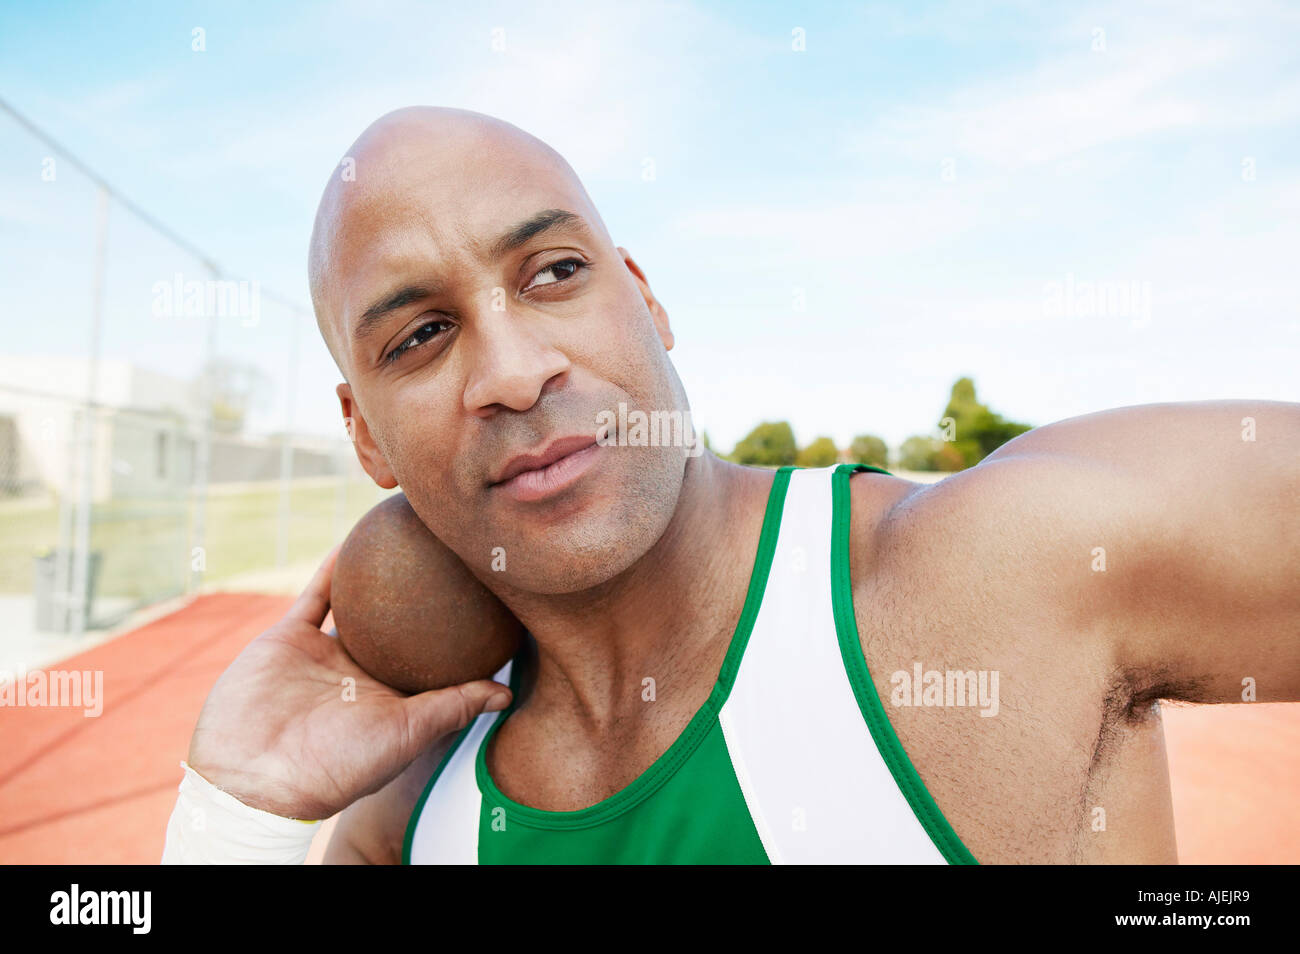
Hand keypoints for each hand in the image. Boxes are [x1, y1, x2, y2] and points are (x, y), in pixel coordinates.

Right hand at [185, 545, 511, 818]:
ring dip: (379, 572)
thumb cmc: (337, 765)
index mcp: (391, 696)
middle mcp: (360, 672)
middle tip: (456, 554)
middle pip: (400, 624)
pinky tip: (357, 536)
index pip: (434, 658)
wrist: (251, 775)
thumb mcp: (405, 734)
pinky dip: (331, 567)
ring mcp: (324, 653)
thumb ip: (451, 706)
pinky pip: (315, 594)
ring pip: (358, 603)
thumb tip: (507, 693)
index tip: (491, 599)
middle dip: (425, 593)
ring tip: (410, 534)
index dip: (460, 633)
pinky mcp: (288, 638)